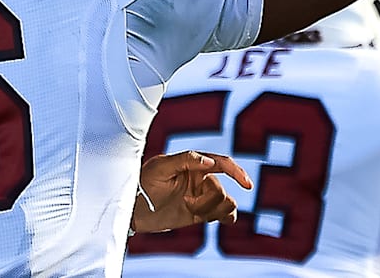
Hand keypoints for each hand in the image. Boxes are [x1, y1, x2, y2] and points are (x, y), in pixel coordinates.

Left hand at [130, 151, 252, 233]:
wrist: (132, 208)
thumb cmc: (143, 182)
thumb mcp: (161, 167)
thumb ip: (186, 160)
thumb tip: (209, 161)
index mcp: (193, 164)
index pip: (221, 164)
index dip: (236, 172)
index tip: (246, 184)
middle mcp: (199, 179)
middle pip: (220, 189)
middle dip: (208, 199)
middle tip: (187, 204)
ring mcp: (200, 196)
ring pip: (224, 202)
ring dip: (212, 210)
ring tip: (192, 211)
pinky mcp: (199, 213)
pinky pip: (222, 214)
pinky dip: (227, 216)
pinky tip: (223, 219)